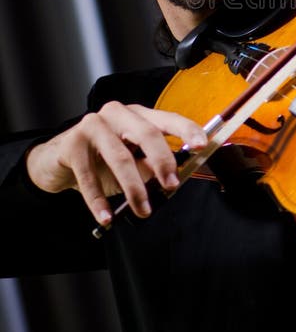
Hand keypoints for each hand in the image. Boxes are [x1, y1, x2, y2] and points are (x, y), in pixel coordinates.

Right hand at [26, 102, 206, 225]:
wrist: (56, 161)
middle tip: (172, 185)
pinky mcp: (72, 143)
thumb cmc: (100, 161)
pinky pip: (88, 175)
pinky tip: (105, 218)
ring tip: (143, 210)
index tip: (203, 145)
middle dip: (162, 160)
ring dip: (134, 187)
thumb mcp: (130, 163)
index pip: (167, 119)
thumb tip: (171, 177)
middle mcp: (117, 114)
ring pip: (120, 156)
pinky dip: (98, 200)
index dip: (187, 130)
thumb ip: (150, 166)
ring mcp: (93, 125)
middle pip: (146, 133)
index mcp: (138, 115)